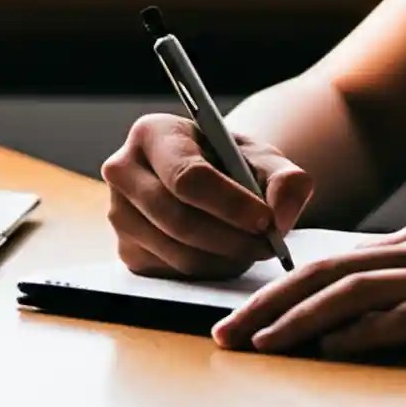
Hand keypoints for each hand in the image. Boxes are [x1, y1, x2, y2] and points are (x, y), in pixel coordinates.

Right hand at [102, 114, 313, 279]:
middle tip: (269, 245)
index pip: (187, 177)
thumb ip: (286, 181)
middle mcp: (124, 170)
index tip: (266, 221)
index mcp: (153, 133)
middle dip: (232, 239)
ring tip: (254, 248)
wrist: (212, 182)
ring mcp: (119, 214)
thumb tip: (279, 217)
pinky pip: (173, 273)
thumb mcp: (266, 162)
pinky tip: (228, 255)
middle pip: (179, 219)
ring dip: (226, 258)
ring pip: (178, 253)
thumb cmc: (235, 165)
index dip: (229, 204)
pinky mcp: (127, 251)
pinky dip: (210, 271)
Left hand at [212, 219, 405, 356]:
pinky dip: (359, 336)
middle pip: (324, 271)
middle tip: (226, 333)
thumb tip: (359, 321)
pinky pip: (401, 320)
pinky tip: (330, 352)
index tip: (245, 314)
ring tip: (260, 347)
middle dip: (267, 303)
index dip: (280, 287)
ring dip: (297, 321)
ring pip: (350, 293)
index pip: (332, 260)